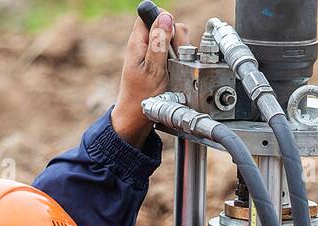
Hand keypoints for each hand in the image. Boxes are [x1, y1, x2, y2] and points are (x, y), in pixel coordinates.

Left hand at [111, 11, 188, 147]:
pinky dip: (179, 59)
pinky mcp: (159, 63)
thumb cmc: (142, 96)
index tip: (171, 37)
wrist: (137, 117)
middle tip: (176, 56)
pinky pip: (173, 53)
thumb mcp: (153, 69)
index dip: (165, 20)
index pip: (151, 15)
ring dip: (180, 50)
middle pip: (165, 25)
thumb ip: (159, 42)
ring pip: (172, 39)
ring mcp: (152, 53)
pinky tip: (178, 71)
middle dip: (177, 37)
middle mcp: (144, 44)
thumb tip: (165, 17)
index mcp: (138, 41)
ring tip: (177, 66)